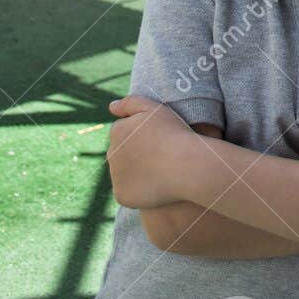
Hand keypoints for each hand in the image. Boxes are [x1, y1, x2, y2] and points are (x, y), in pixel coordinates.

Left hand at [106, 94, 197, 209]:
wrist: (187, 165)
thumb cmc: (174, 133)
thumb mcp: (154, 108)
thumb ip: (130, 103)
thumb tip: (111, 107)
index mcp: (117, 131)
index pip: (124, 132)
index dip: (143, 135)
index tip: (159, 139)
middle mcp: (111, 153)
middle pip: (122, 153)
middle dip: (136, 153)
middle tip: (160, 155)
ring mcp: (115, 177)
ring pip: (124, 172)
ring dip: (136, 171)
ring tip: (160, 170)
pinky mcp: (121, 196)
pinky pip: (127, 191)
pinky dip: (138, 190)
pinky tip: (155, 185)